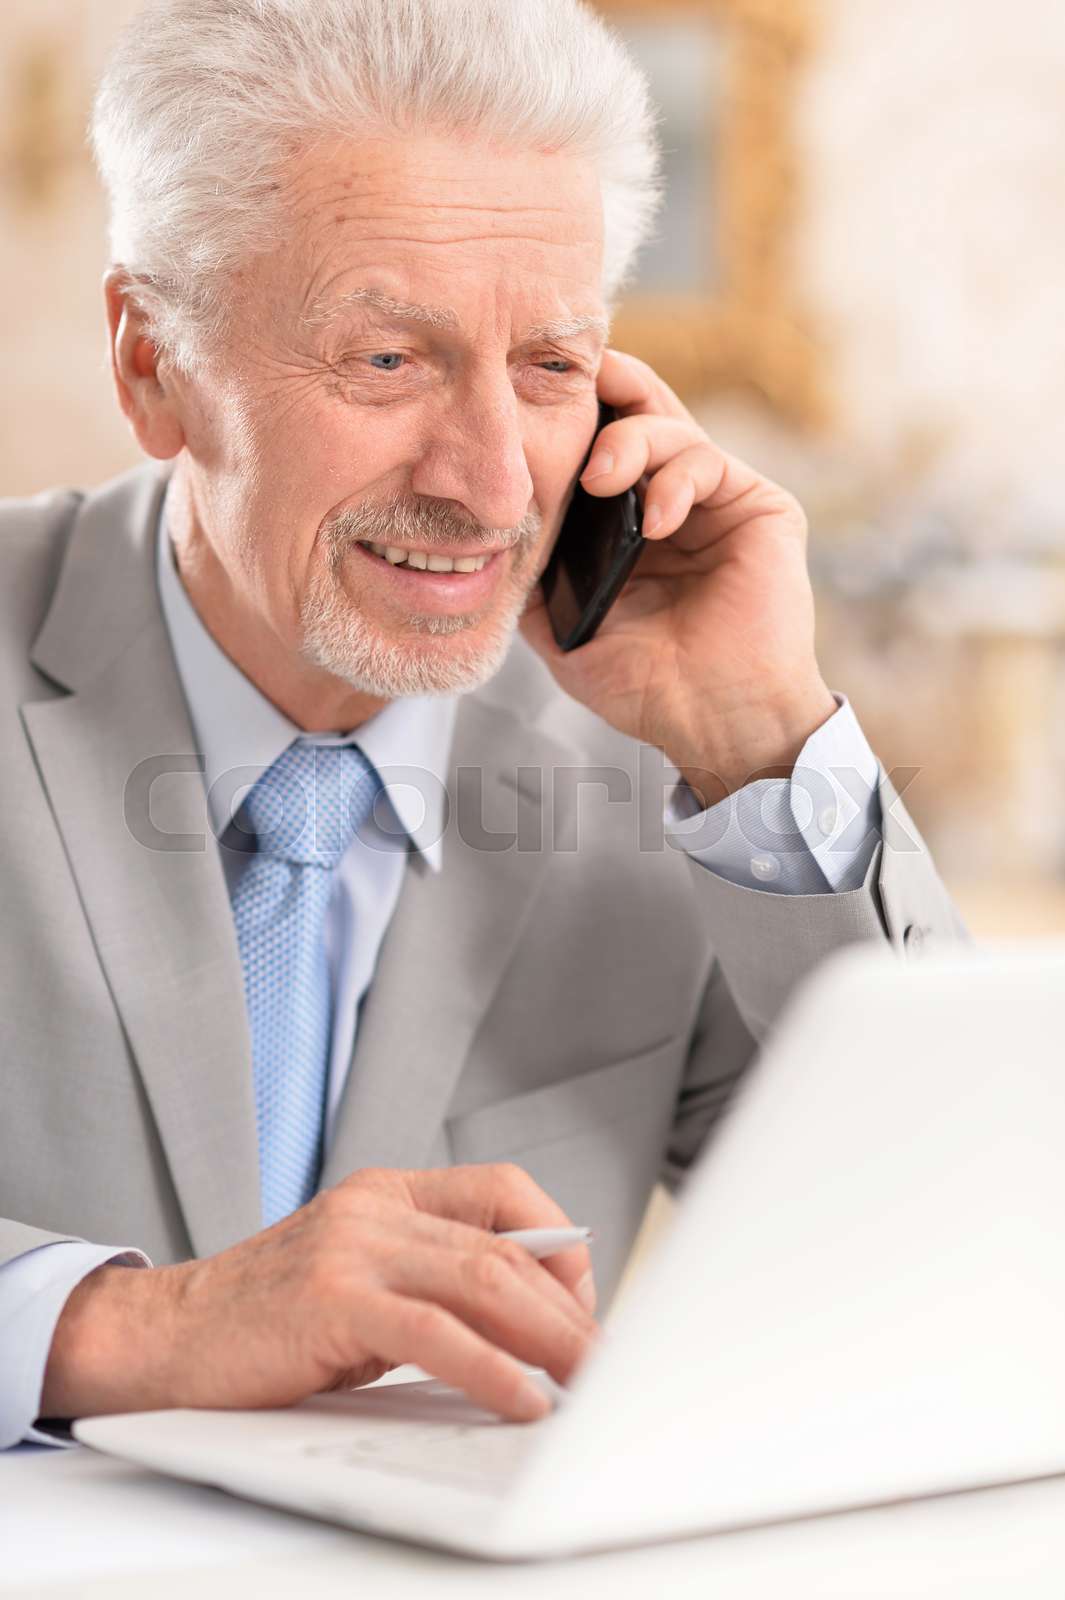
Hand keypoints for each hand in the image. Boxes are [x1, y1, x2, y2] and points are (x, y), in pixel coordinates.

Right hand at [40, 1165, 597, 1424]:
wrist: (163, 1337)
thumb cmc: (266, 1321)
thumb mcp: (359, 1281)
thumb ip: (431, 1283)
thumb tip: (530, 1322)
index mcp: (387, 1193)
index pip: (504, 1192)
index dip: (559, 1245)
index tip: (584, 1309)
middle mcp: (375, 1208)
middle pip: (506, 1244)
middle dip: (571, 1308)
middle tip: (610, 1360)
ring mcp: (353, 1247)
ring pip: (483, 1279)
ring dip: (552, 1337)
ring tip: (590, 1382)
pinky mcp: (332, 1299)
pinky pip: (434, 1332)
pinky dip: (492, 1368)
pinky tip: (525, 1399)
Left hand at [522, 349, 837, 805]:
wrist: (713, 724)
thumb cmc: (647, 689)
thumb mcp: (565, 633)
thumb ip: (532, 584)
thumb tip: (487, 543)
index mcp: (625, 529)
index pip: (596, 449)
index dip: (568, 420)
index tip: (527, 405)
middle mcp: (672, 505)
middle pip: (636, 415)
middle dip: (599, 398)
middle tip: (564, 408)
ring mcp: (715, 504)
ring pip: (670, 428)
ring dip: (630, 441)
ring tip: (601, 480)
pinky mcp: (758, 507)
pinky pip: (710, 460)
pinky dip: (677, 478)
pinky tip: (657, 520)